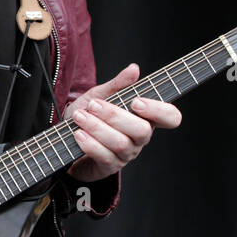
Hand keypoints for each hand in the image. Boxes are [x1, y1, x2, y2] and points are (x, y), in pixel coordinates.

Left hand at [65, 63, 181, 183]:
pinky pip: (105, 157)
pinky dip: (90, 144)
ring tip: (79, 117)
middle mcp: (140, 138)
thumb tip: (134, 69)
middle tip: (93, 105)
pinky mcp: (109, 167)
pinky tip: (78, 134)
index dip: (159, 110)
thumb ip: (118, 84)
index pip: (170, 117)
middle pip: (142, 130)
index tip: (136, 101)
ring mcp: (126, 154)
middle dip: (114, 115)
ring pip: (120, 143)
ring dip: (97, 127)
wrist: (66, 135)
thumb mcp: (101, 94)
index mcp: (145, 117)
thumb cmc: (89, 114)